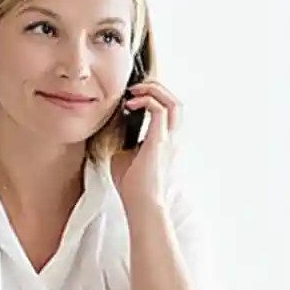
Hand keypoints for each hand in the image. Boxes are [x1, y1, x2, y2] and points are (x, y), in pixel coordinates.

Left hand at [118, 80, 180, 209]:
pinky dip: (147, 100)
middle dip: (156, 88)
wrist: (139, 202)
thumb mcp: (123, 154)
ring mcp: (168, 138)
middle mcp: (171, 137)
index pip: (167, 110)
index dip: (153, 97)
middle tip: (135, 88)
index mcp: (164, 140)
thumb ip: (123, 139)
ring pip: (173, 102)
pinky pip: (160, 109)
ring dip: (154, 90)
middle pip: (175, 102)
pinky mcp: (160, 140)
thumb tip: (114, 124)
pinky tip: (130, 105)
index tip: (131, 97)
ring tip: (135, 91)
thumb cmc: (132, 185)